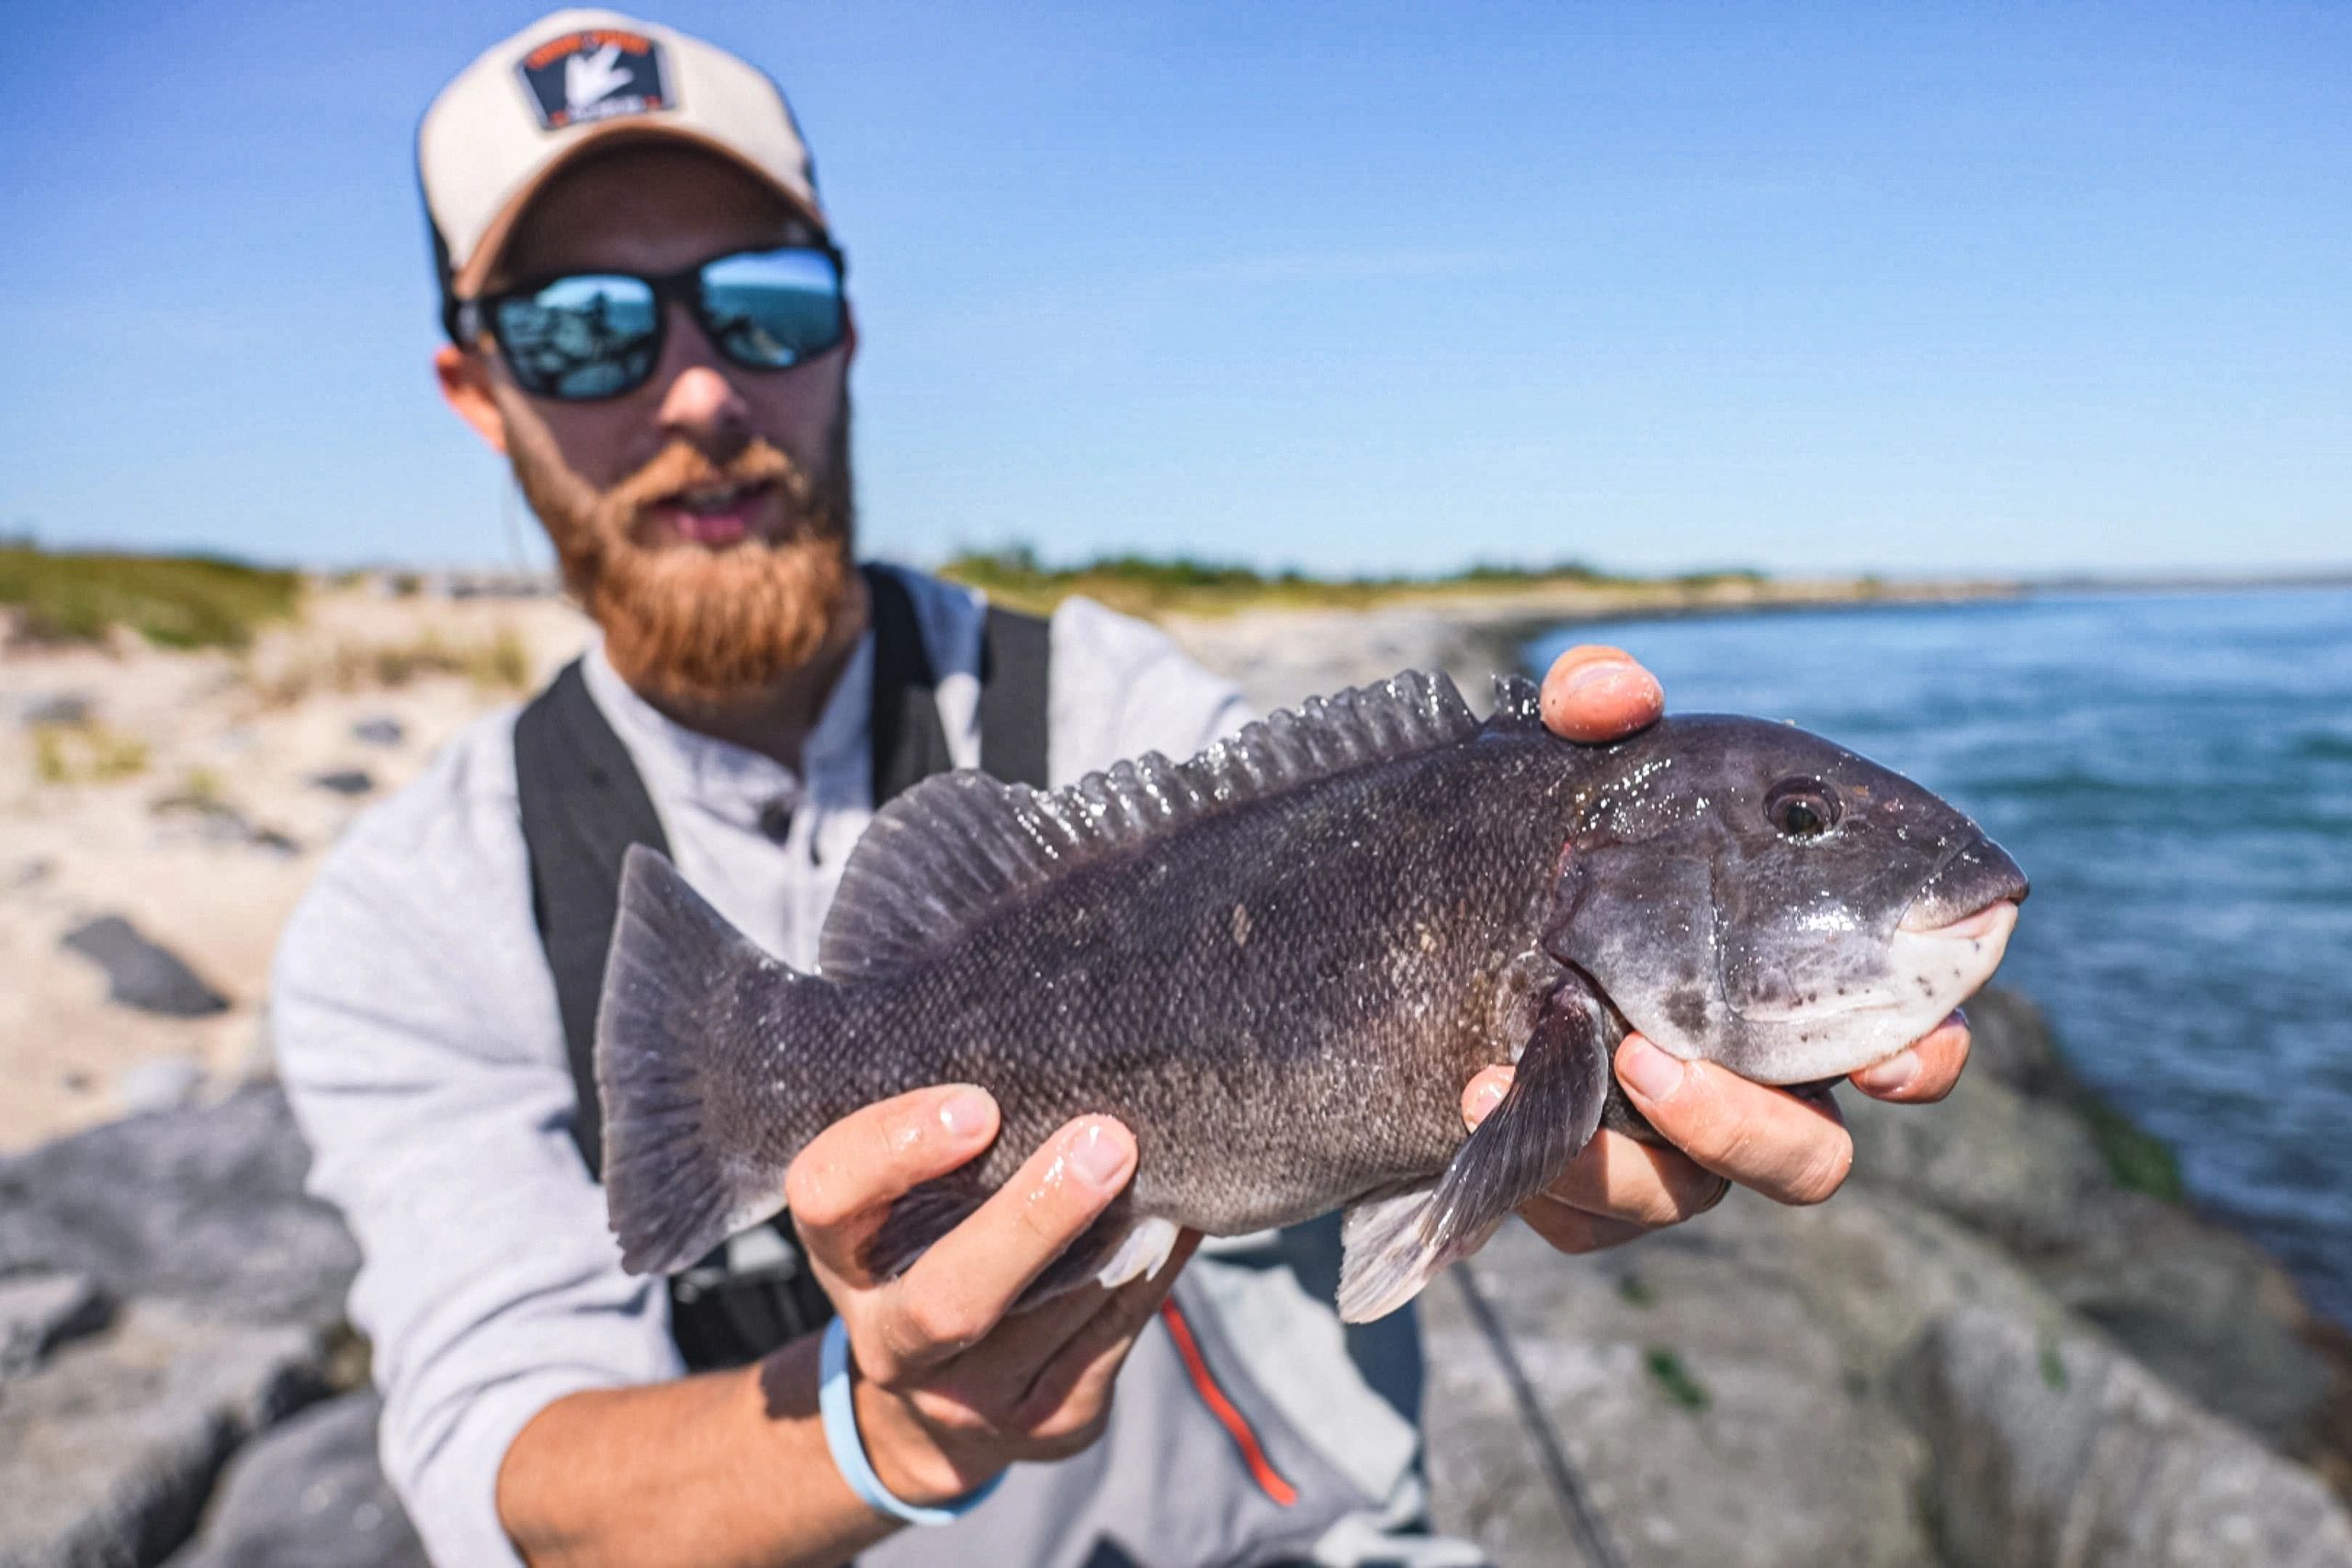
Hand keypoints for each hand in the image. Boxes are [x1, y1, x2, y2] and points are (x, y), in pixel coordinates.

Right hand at [786, 1086, 1196, 1506]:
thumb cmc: (928, 1257)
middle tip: (1105, 1141)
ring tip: (1161, 1161)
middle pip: (950, 1298)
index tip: (977, 1108)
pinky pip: (1115, 1332)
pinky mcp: (1051, 1420)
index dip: (897, 1149)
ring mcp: (972, 1398)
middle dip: (1034, 1217)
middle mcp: (892, 1342)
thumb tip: (1053, 1061)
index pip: (829, 1196)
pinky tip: (1177, 1216)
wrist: (935, 1419)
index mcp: (842, 1258)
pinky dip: (1155, 1265)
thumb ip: (946, 1149)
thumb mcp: (901, 1207)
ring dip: (1120, 1231)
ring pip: (1058, 1311)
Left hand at [1460, 644, 1973, 1253]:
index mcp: (1789, 985)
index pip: (1907, 1044)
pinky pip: (1587, 1223)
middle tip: (1654, 1063)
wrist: (1434, 920)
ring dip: (1614, 1155)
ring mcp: (1668, 1146)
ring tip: (1513, 1068)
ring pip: (1688, 1197)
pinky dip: (1542, 1177)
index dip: (1922, 1058)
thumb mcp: (1570, 755)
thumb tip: (1612, 693)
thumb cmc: (1557, 831)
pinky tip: (1476, 1097)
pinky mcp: (1586, 1188)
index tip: (1890, 1054)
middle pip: (1810, 1159)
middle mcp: (1749, 1080)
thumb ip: (1601, 706)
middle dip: (1750, 1128)